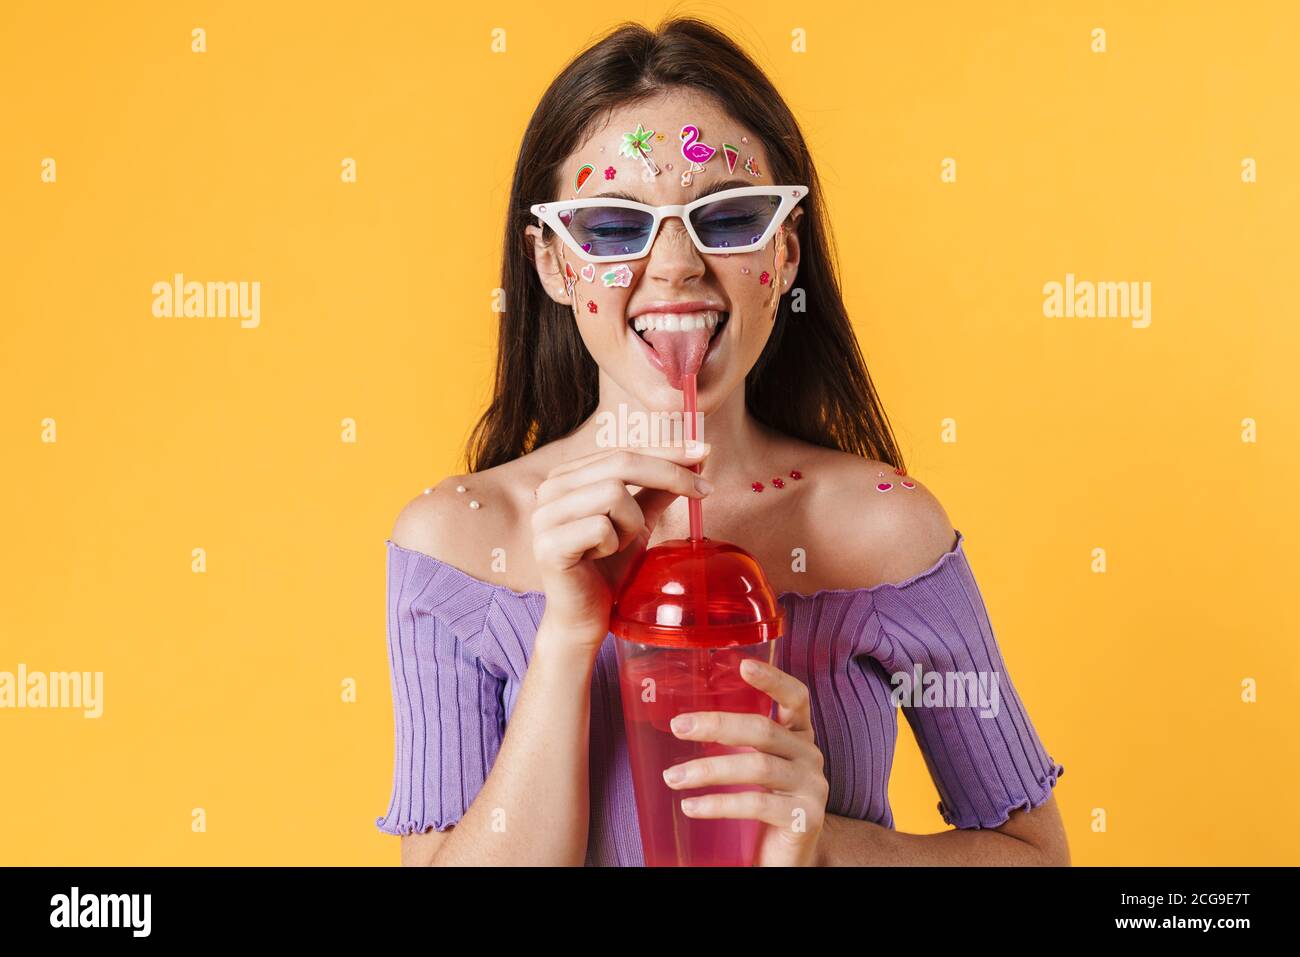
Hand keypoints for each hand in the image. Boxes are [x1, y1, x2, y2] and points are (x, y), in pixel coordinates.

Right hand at [530, 441, 711, 652]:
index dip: (666, 450)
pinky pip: (601, 527)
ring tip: (620, 544)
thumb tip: (694, 459)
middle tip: (703, 489)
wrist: (584, 618)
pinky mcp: (548, 544)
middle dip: (669, 474)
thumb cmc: (607, 569)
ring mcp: (544, 515)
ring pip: (613, 493)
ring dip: (631, 523)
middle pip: (621, 463)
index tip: (705, 451)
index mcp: (567, 477)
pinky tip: (601, 558)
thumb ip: (656, 491)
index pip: (623, 450)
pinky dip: (614, 544)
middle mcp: (550, 488)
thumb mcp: (637, 523)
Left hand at [661, 658, 828, 865]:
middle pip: (763, 730)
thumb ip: (736, 744)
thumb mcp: (756, 769)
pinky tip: (691, 806)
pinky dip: (718, 804)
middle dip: (716, 725)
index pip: (796, 698)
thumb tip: (683, 722)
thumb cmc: (765, 808)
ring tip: (673, 777)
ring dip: (708, 769)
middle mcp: (811, 756)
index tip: (742, 664)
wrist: (791, 860)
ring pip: (757, 767)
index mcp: (799, 736)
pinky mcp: (805, 819)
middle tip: (679, 727)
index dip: (773, 678)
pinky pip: (756, 804)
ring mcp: (812, 788)